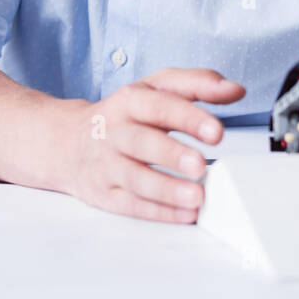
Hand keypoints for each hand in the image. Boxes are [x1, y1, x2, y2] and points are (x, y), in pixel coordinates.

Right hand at [57, 68, 245, 222]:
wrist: (65, 141)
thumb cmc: (122, 114)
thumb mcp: (155, 87)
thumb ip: (197, 84)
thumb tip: (234, 89)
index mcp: (129, 101)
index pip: (160, 106)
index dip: (189, 118)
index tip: (216, 132)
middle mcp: (114, 132)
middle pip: (142, 142)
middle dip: (172, 154)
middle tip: (200, 165)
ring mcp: (106, 165)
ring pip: (134, 178)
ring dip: (166, 189)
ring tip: (197, 196)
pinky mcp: (104, 194)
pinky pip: (131, 205)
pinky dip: (159, 212)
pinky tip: (185, 214)